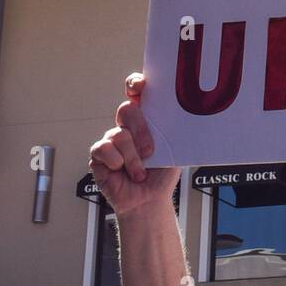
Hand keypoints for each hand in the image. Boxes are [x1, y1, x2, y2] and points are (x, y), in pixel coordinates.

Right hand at [89, 73, 179, 217]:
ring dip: (134, 158)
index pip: (137, 93)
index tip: (140, 86)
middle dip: (141, 130)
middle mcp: (127, 126)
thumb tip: (187, 117)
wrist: (149, 201)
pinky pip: (105, 149)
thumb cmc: (162, 175)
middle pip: (126, 110)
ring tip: (140, 172)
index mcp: (147, 120)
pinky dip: (119, 164)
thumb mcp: (175, 150)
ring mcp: (111, 139)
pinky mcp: (99, 154)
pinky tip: (124, 173)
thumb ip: (174, 131)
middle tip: (151, 151)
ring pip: (119, 134)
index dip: (135, 84)